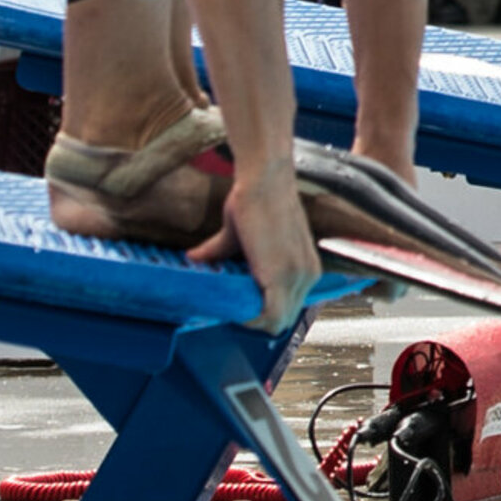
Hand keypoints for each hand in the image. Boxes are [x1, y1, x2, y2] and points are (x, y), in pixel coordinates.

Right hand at [191, 177, 324, 330]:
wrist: (264, 178)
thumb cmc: (254, 197)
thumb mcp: (237, 234)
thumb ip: (219, 252)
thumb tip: (192, 260)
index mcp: (305, 268)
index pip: (288, 308)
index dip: (263, 313)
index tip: (239, 306)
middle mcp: (308, 275)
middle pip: (282, 320)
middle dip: (255, 319)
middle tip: (230, 308)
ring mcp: (298, 277)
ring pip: (277, 322)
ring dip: (251, 320)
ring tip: (229, 305)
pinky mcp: (282, 276)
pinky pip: (270, 315)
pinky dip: (252, 319)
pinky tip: (234, 309)